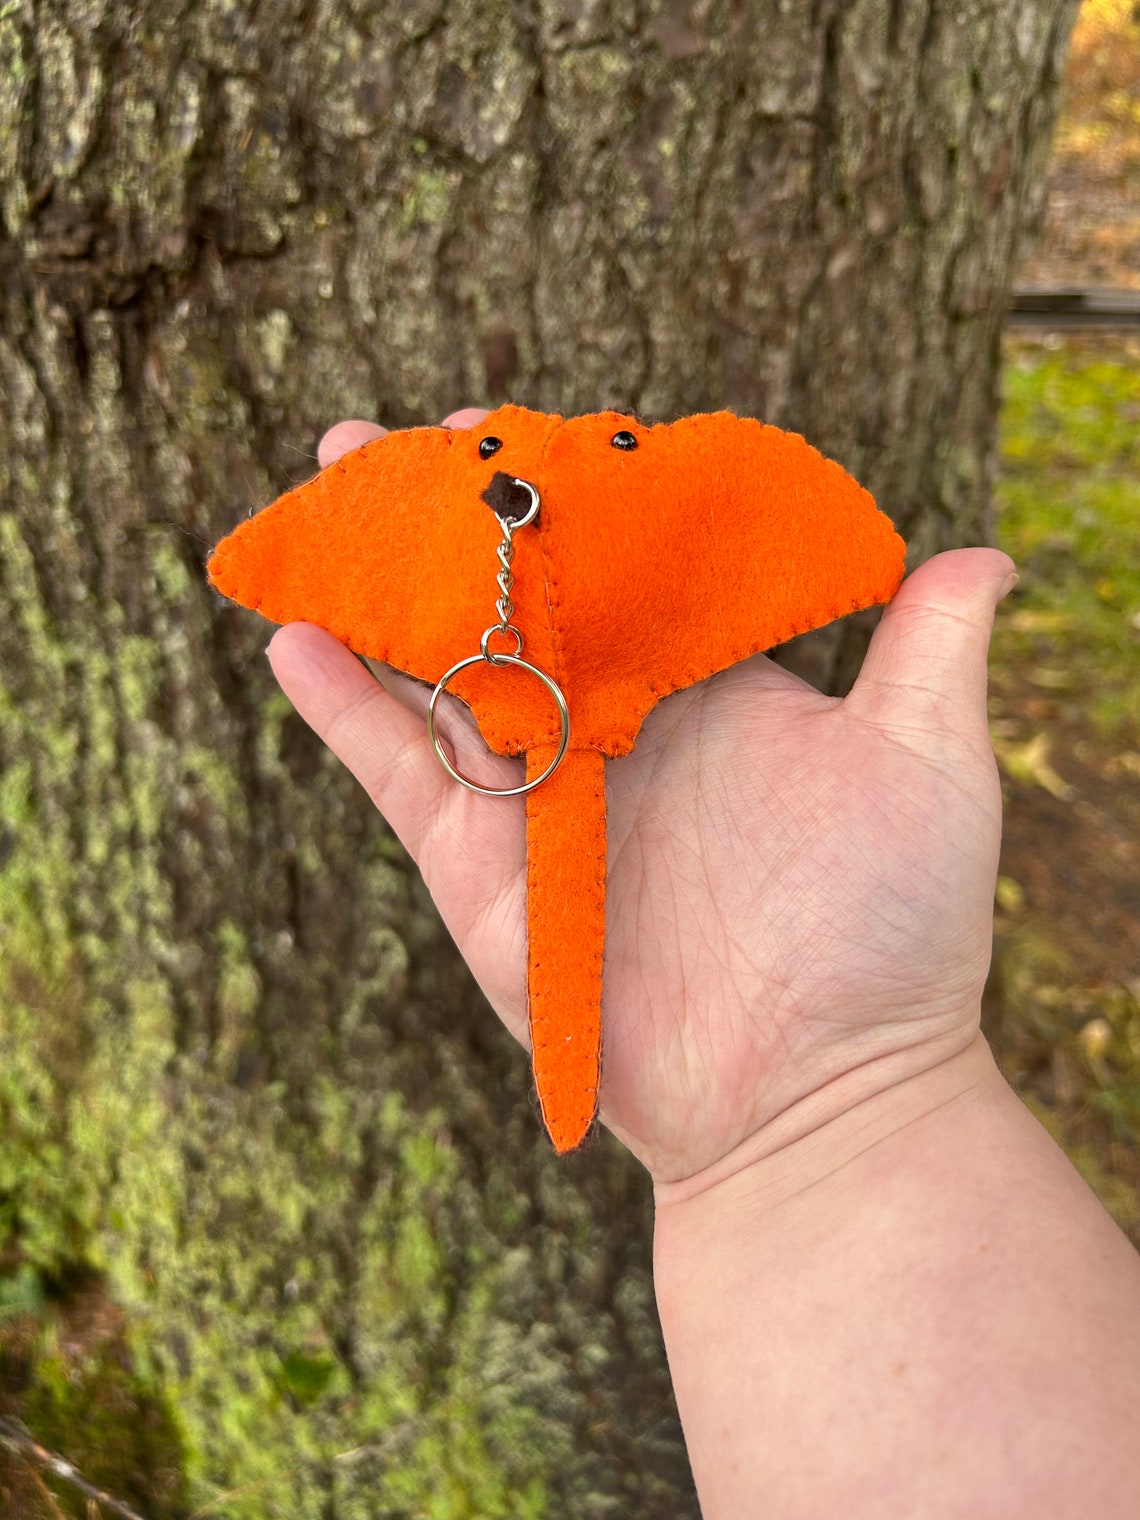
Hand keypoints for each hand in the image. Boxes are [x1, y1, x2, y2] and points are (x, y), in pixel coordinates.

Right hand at [268, 408, 1016, 1186]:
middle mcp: (609, 731)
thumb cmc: (889, 935)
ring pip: (439, 672)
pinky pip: (404, 778)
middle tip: (385, 441)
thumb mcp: (930, 769)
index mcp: (699, 692)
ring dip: (377, 591)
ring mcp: (539, 799)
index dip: (563, 502)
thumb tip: (985, 555)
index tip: (519, 431)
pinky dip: (349, 714)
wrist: (816, 1090)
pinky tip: (297, 640)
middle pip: (508, 605)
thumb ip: (933, 654)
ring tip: (325, 502)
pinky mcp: (485, 872)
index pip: (615, 570)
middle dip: (446, 528)